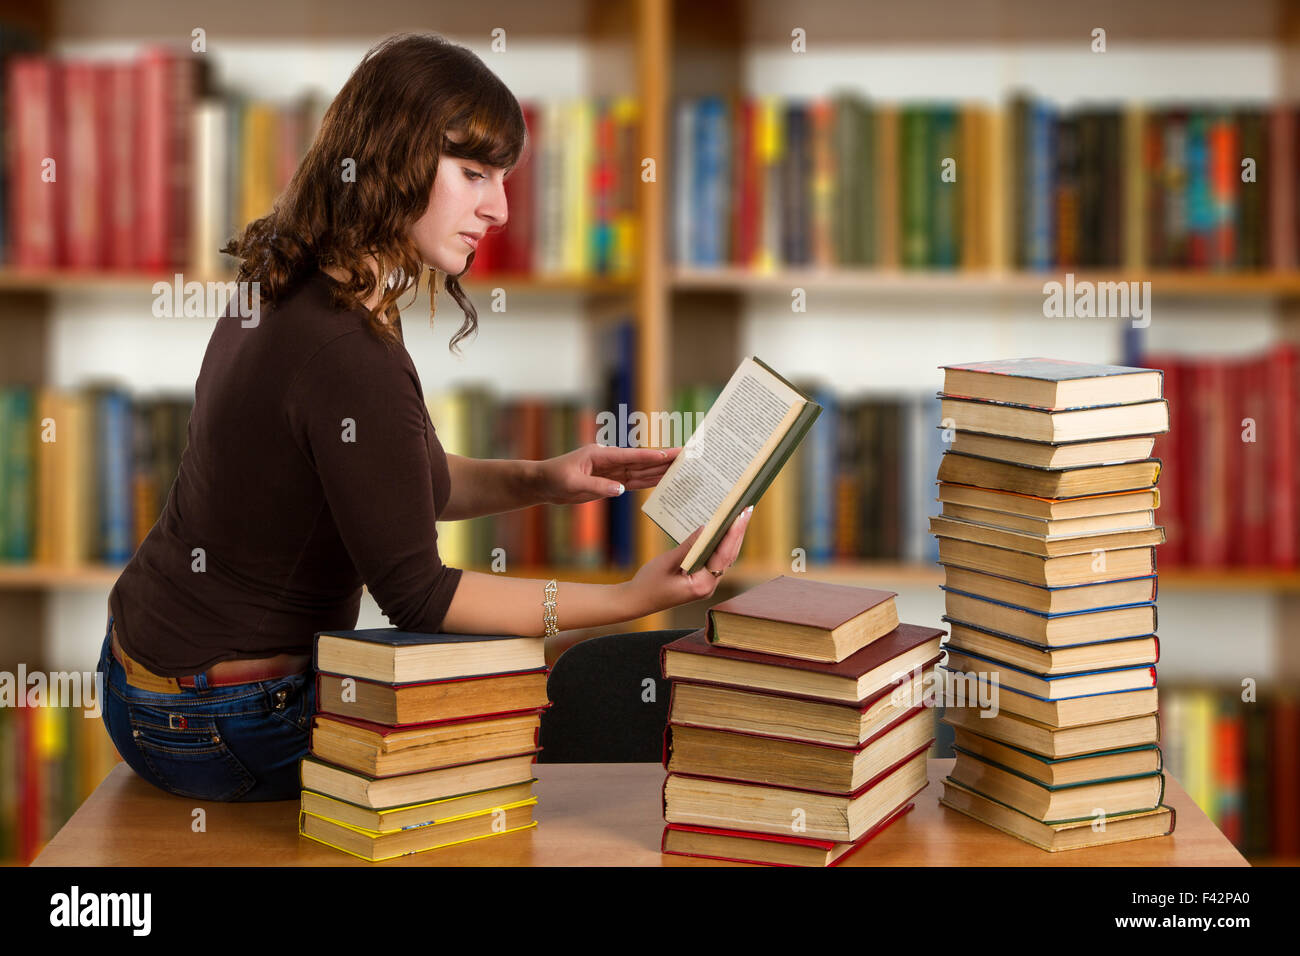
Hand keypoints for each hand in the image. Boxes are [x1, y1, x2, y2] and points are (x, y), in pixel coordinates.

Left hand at [534, 443, 682, 505]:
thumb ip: (597, 487)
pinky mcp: (609, 482)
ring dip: (659, 470)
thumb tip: (620, 490)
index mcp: (601, 455)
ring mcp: (611, 471)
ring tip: (680, 467)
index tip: (669, 454)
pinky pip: (633, 482)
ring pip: (640, 471)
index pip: (631, 457)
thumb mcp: (573, 484)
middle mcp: (610, 461)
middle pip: (641, 461)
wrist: (543, 484)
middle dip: (663, 459)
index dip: (650, 456)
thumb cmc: (554, 479)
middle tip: (685, 455)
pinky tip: (663, 480)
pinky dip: (648, 481)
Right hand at [623, 506, 753, 616]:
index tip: (741, 515)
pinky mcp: (700, 579)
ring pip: (724, 558)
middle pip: (729, 556)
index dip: (733, 534)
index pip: (723, 556)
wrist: (636, 601)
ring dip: (732, 537)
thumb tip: (705, 528)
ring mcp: (706, 584)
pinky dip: (720, 544)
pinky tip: (723, 530)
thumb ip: (688, 546)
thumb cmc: (647, 583)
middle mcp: (708, 586)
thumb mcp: (666, 562)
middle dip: (738, 532)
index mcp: (701, 585)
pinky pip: (714, 559)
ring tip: (740, 515)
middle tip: (747, 509)